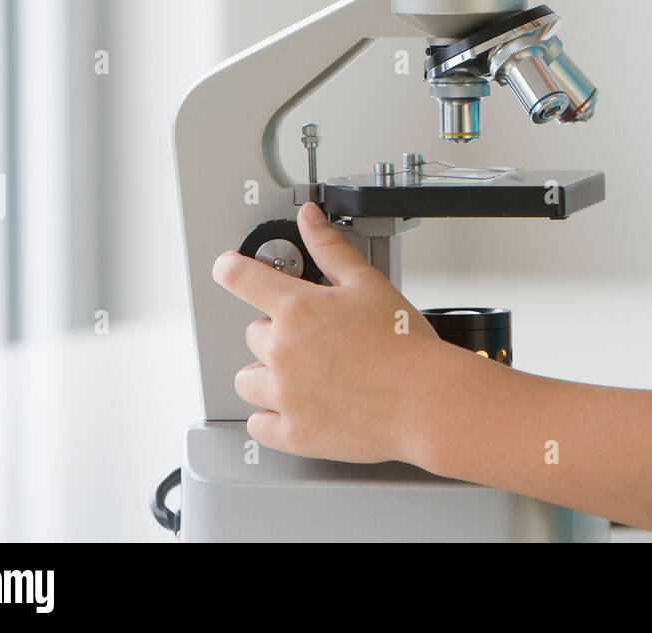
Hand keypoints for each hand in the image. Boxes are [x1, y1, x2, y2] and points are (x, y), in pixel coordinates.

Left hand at [211, 202, 450, 462]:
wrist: (425, 399)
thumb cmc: (403, 344)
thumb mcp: (367, 283)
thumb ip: (330, 247)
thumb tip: (309, 218)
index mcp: (298, 309)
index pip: (241, 278)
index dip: (230, 268)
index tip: (226, 268)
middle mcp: (282, 351)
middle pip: (254, 334)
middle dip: (279, 332)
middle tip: (316, 337)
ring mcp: (284, 395)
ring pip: (248, 380)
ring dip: (268, 374)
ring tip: (306, 373)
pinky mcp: (292, 433)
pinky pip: (258, 424)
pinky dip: (272, 416)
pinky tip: (298, 406)